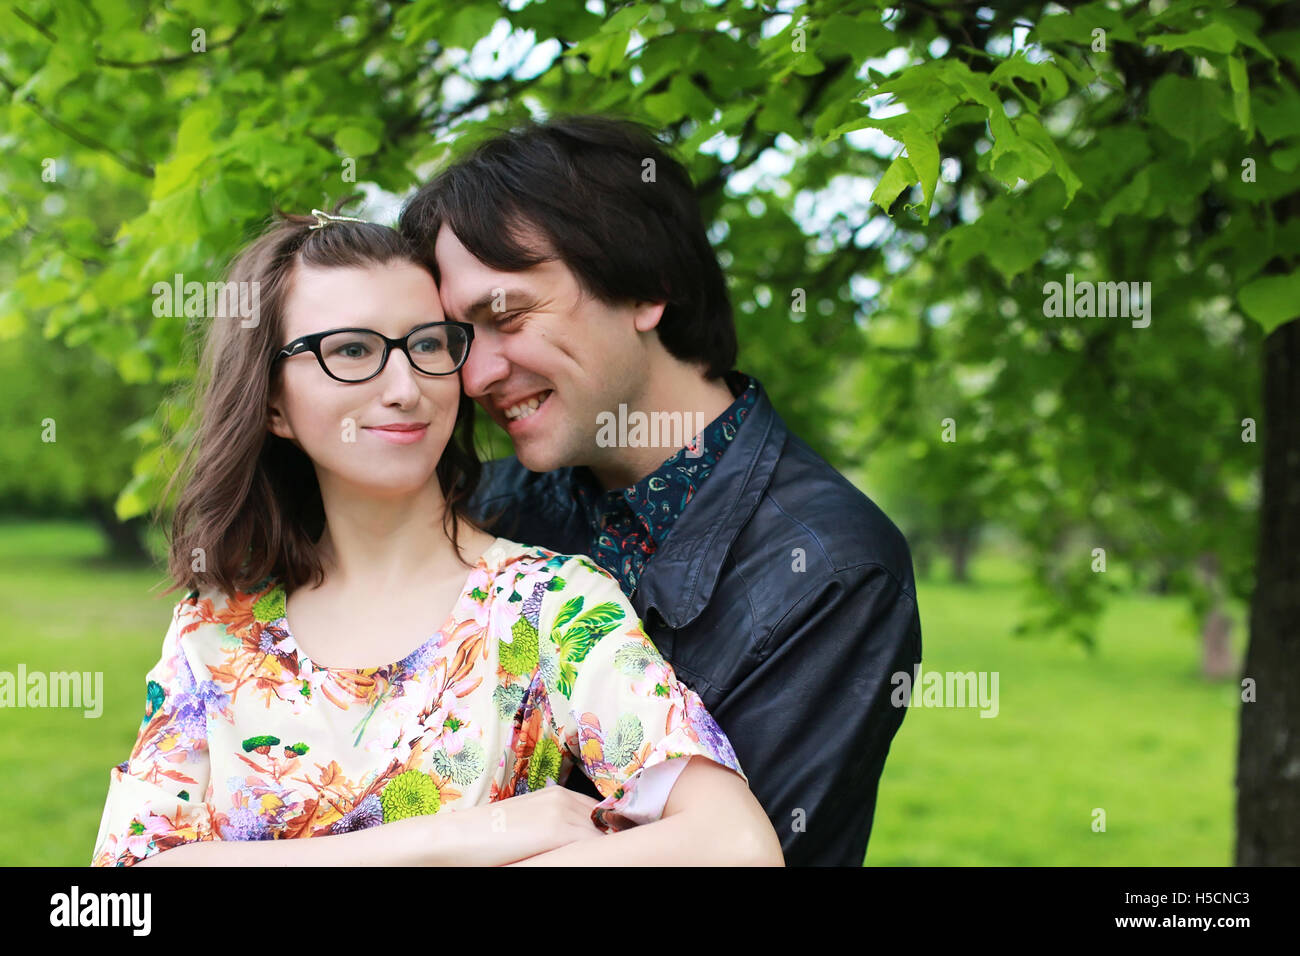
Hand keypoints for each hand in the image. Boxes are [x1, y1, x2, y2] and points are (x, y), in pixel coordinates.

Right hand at [442, 785, 606, 865]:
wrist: (456, 837)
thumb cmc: (485, 836)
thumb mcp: (526, 823)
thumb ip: (554, 825)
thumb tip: (575, 841)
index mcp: (558, 794)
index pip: (600, 811)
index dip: (606, 829)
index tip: (607, 843)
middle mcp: (564, 798)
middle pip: (605, 821)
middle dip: (607, 838)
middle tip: (604, 855)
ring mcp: (562, 813)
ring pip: (604, 833)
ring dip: (603, 847)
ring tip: (595, 859)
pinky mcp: (557, 831)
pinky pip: (595, 844)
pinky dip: (596, 854)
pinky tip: (583, 862)